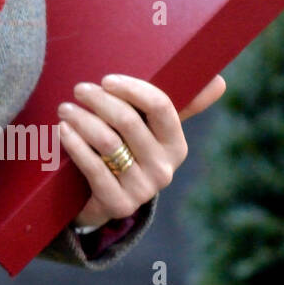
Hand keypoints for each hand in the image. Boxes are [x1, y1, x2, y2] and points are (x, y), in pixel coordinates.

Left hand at [58, 74, 226, 230]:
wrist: (101, 199)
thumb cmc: (125, 150)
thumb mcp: (150, 129)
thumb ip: (178, 104)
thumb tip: (220, 80)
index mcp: (176, 145)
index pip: (161, 107)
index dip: (132, 89)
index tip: (106, 79)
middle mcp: (164, 169)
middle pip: (128, 122)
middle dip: (99, 100)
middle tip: (79, 89)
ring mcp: (142, 189)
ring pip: (108, 142)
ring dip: (82, 120)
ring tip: (65, 109)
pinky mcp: (118, 205)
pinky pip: (93, 168)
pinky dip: (75, 144)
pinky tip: (63, 131)